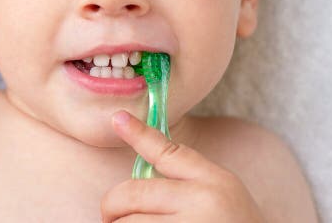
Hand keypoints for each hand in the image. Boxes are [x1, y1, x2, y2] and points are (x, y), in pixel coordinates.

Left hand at [100, 111, 265, 222]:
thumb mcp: (222, 194)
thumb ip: (185, 180)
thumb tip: (136, 177)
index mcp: (213, 182)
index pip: (167, 152)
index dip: (138, 134)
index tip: (117, 118)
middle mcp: (201, 204)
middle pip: (131, 194)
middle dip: (111, 206)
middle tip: (109, 215)